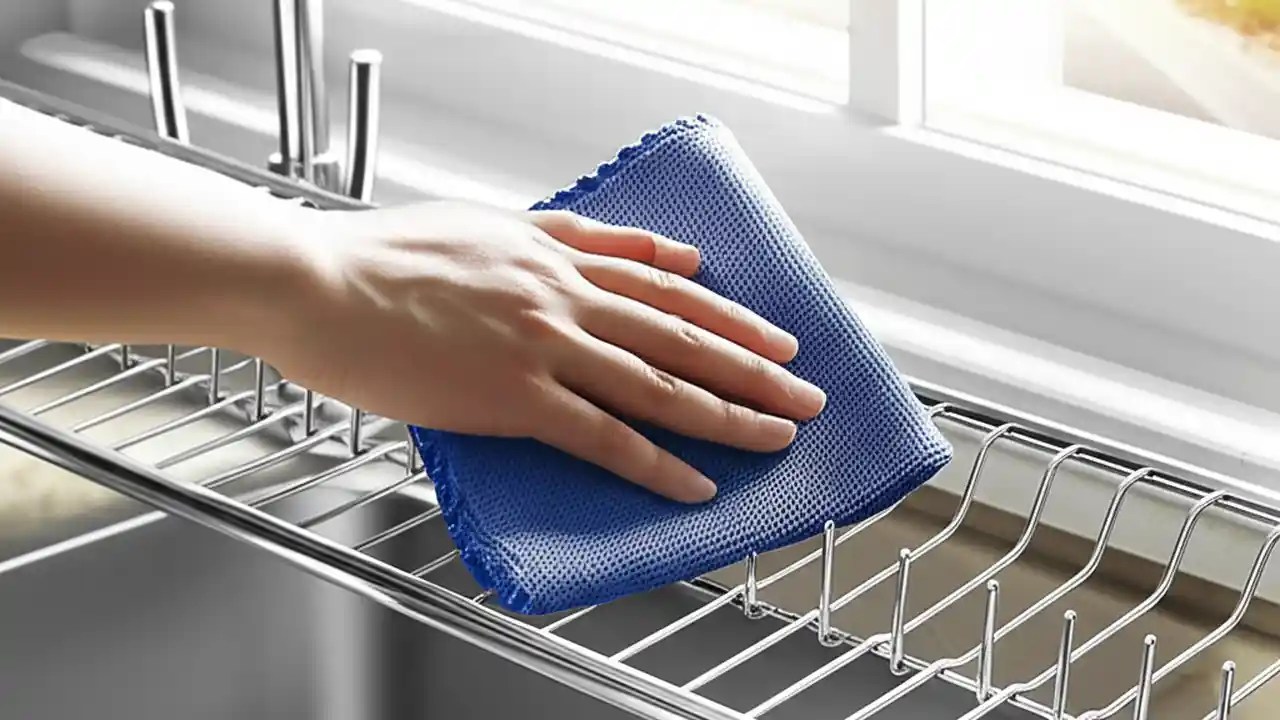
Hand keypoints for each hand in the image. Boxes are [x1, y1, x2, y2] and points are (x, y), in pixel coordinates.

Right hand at [258, 201, 825, 502]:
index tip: (775, 339)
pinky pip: (603, 436)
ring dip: (727, 415)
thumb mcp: (491, 221)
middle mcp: (564, 296)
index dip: (732, 316)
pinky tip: (695, 486)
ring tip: (775, 438)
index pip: (669, 287)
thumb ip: (573, 231)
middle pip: (683, 336)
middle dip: (755, 370)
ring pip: (658, 385)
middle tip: (804, 396)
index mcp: (558, 253)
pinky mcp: (513, 396)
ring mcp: (543, 346)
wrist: (318, 281)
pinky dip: (657, 464)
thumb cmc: (389, 255)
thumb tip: (652, 246)